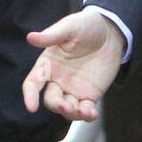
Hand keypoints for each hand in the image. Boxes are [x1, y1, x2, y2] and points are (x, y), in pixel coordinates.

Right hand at [24, 7, 124, 121]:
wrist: (111, 31)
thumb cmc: (86, 26)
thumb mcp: (69, 27)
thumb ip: (51, 35)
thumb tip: (30, 37)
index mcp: (48, 64)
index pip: (33, 83)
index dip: (30, 95)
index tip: (31, 107)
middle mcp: (58, 79)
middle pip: (51, 100)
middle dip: (57, 106)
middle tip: (66, 107)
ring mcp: (74, 89)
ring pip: (67, 109)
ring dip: (72, 114)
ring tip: (84, 112)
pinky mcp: (90, 95)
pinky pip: (85, 110)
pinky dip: (87, 115)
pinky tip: (92, 114)